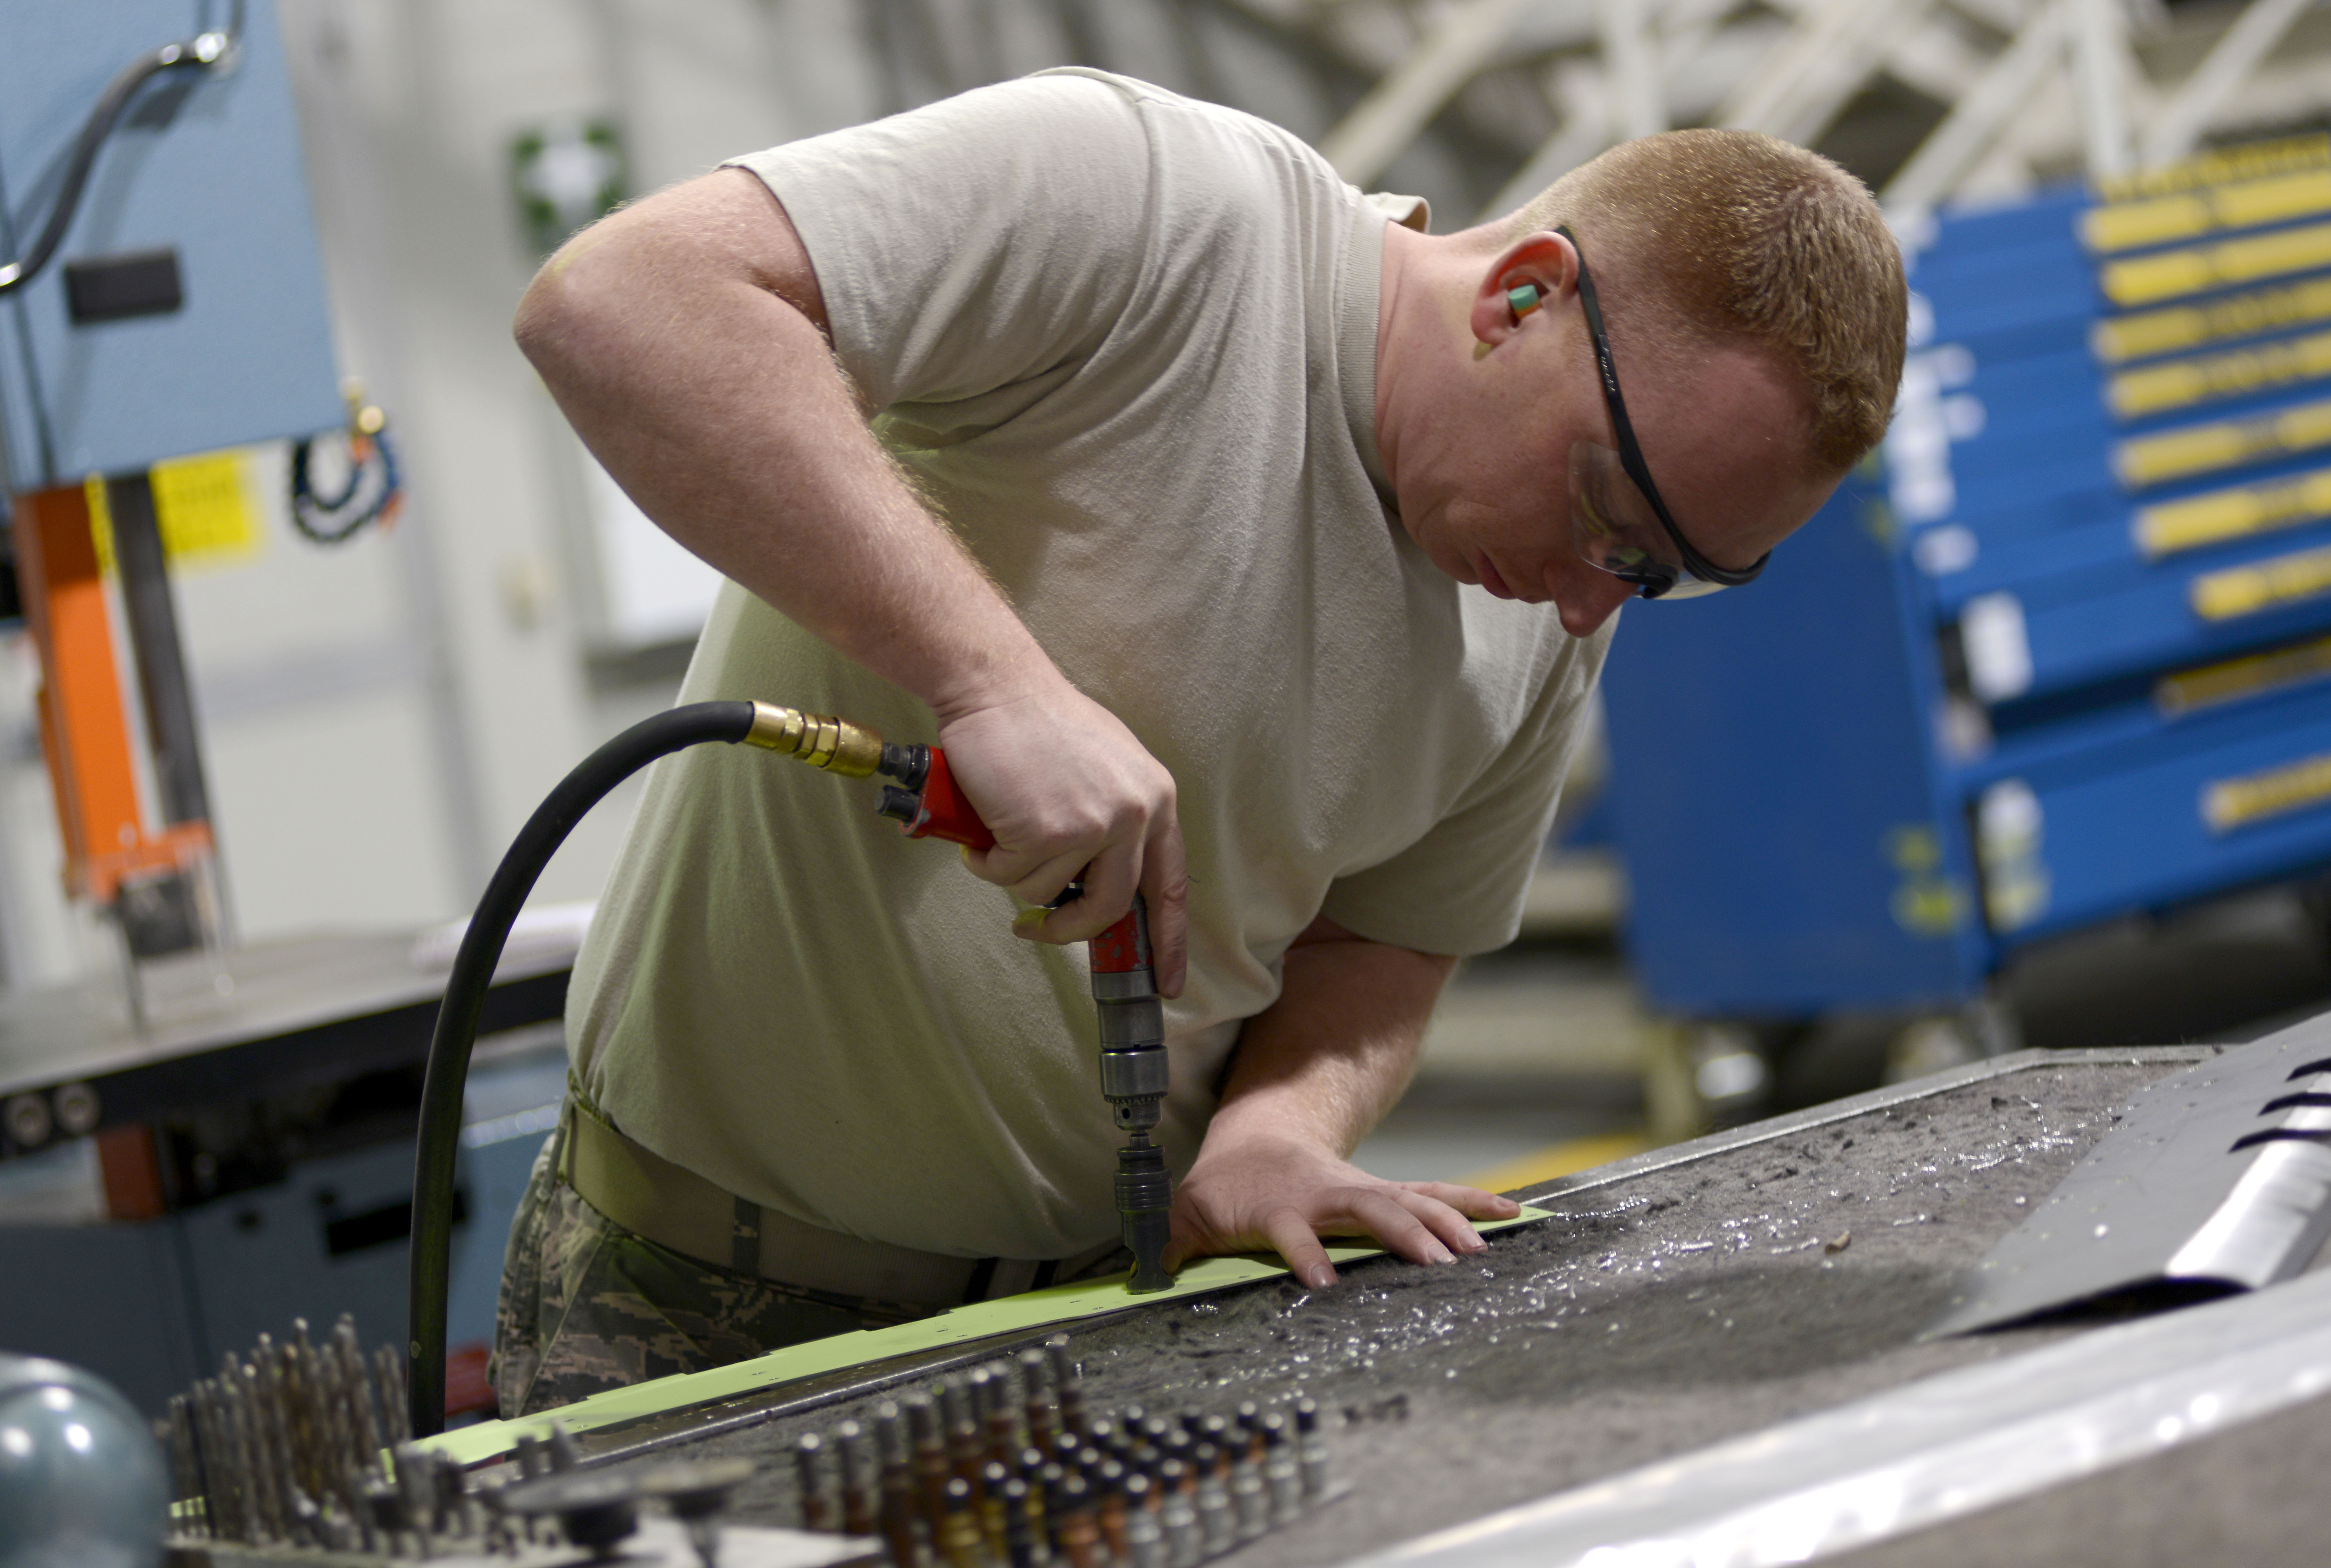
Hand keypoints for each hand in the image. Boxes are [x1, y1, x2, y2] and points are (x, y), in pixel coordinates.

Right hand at [936, 673, 1187, 995]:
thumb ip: (1117, 821)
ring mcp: (1091, 825)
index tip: (1167, 981)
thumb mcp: (1106, 767)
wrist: (997, 687)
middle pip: (1109, 907)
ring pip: (1047, 894)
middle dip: (1068, 930)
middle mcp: (1134, 815)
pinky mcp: (1046, 831)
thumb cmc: (1041, 725)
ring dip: (1014, 874)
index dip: (1169, 941)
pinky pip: (1009, 877)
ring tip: (999, 833)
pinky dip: (987, 861)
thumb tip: (1104, 884)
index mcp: (1156, 800)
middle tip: (1038, 930)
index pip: (1168, 887)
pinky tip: (983, 826)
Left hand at [1159, 1130, 1520, 1289]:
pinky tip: (1513, 1214)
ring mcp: (1363, 1190)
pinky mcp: (1385, 1193)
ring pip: (1411, 1199)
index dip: (1304, 1254)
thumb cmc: (1222, 1190)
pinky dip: (1473, 1202)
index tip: (1321, 1283)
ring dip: (1448, 1221)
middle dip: (1403, 1233)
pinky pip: (1434, 1194)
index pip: (1291, 1231)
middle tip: (1437, 1264)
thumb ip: (1167, 1243)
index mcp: (1279, 1207)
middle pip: (1368, 1209)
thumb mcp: (1185, 1214)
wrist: (1254, 1142)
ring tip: (1484, 1248)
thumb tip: (1143, 1274)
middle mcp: (1328, 1195)